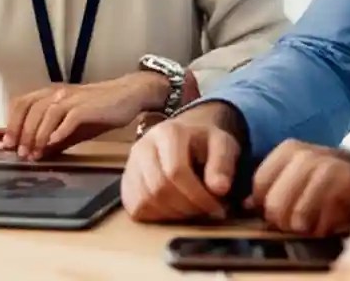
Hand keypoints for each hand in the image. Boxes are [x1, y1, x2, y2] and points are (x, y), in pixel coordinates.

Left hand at [2, 72, 167, 159]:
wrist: (129, 96)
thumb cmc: (99, 111)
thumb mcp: (73, 125)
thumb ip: (55, 137)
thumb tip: (37, 154)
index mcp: (51, 94)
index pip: (22, 103)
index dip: (12, 123)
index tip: (7, 144)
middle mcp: (58, 93)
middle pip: (30, 108)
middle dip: (22, 132)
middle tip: (20, 153)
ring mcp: (73, 98)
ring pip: (46, 113)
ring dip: (37, 135)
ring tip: (34, 154)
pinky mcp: (87, 107)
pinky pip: (69, 118)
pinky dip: (58, 131)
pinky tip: (53, 143)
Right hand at [121, 101, 244, 221]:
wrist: (184, 138)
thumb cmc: (203, 143)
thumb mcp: (222, 145)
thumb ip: (223, 164)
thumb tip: (219, 188)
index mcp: (168, 133)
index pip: (176, 171)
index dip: (197, 196)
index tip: (216, 207)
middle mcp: (143, 146)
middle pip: (158, 188)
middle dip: (186, 208)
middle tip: (205, 212)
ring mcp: (131, 164)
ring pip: (145, 201)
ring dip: (172, 214)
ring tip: (191, 210)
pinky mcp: (126, 181)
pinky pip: (135, 207)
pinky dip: (156, 216)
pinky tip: (174, 211)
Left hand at [245, 139, 349, 236]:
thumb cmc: (334, 184)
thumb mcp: (300, 180)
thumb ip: (272, 188)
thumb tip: (246, 204)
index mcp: (289, 150)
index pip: (259, 186)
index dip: (265, 207)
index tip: (281, 212)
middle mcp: (305, 154)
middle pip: (274, 204)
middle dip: (284, 222)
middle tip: (299, 224)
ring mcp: (327, 165)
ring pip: (294, 214)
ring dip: (304, 227)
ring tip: (316, 225)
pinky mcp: (347, 181)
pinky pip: (320, 218)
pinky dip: (322, 228)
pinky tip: (330, 224)